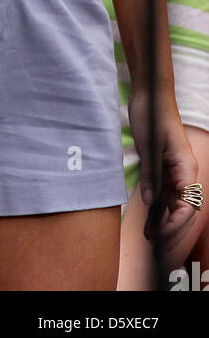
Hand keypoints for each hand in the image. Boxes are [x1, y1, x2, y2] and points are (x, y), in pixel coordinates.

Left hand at [129, 87, 201, 251]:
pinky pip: (164, 193)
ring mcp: (174, 171)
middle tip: (154, 244)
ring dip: (163, 221)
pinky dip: (157, 208)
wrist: (149, 94)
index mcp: (186, 168)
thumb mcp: (149, 146)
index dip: (176, 224)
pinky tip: (148, 219)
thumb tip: (150, 204)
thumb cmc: (153, 115)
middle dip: (170, 228)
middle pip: (183, 210)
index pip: (188, 206)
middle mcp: (183, 173)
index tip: (162, 235)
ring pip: (173, 204)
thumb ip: (151, 175)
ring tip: (149, 237)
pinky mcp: (163, 167)